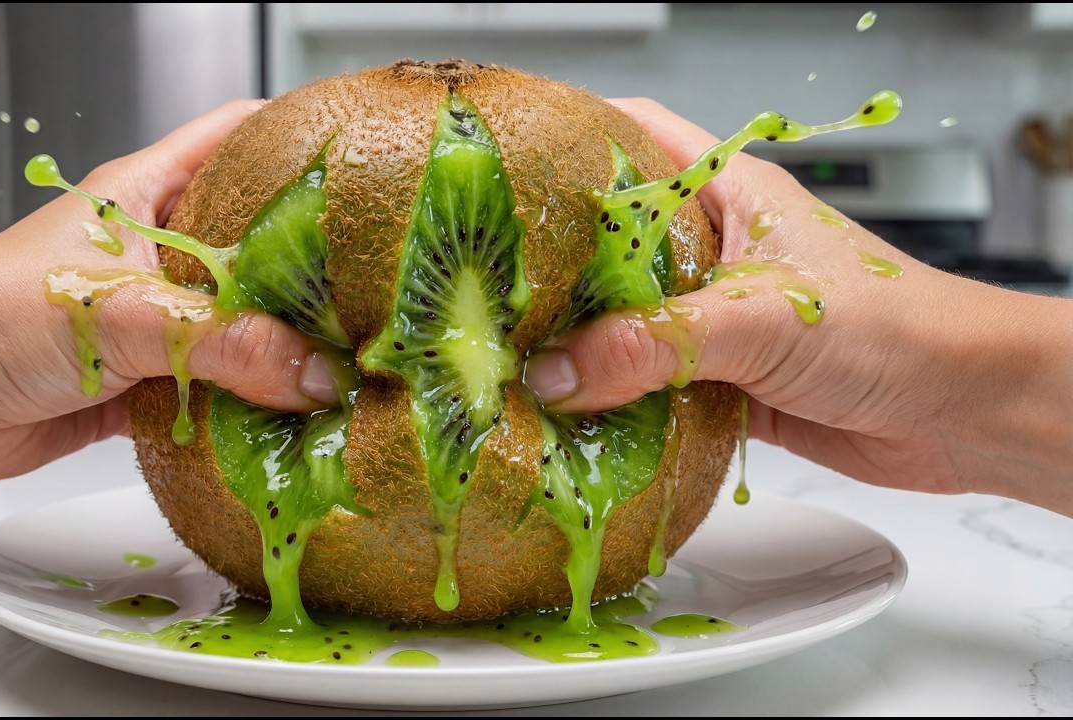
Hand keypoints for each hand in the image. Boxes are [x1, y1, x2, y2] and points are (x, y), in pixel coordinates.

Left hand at [0, 100, 344, 520]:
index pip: (238, 138)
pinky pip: (214, 389)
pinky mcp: (141, 379)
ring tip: (343, 361)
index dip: (300, 142)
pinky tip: (284, 419)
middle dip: (310, 268)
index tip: (360, 166)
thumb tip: (311, 371)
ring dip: (281, 349)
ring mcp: (150, 316)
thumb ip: (220, 341)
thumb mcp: (116, 312)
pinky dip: (247, 406)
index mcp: (146, 194)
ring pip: (238, 324)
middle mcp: (155, 251)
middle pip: (255, 243)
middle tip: (371, 289)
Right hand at [524, 98, 1072, 514]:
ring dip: (580, 345)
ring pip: (626, 320)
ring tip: (515, 358)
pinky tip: (573, 415)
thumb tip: (558, 372)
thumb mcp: (761, 319)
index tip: (506, 169)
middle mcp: (716, 249)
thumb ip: (654, 343)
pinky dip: (613, 401)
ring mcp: (718, 315)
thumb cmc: (899, 327)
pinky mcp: (723, 378)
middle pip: (612, 244)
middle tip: (491, 286)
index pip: (633, 139)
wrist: (962, 410)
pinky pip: (648, 384)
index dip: (568, 142)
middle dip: (553, 267)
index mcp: (729, 194)